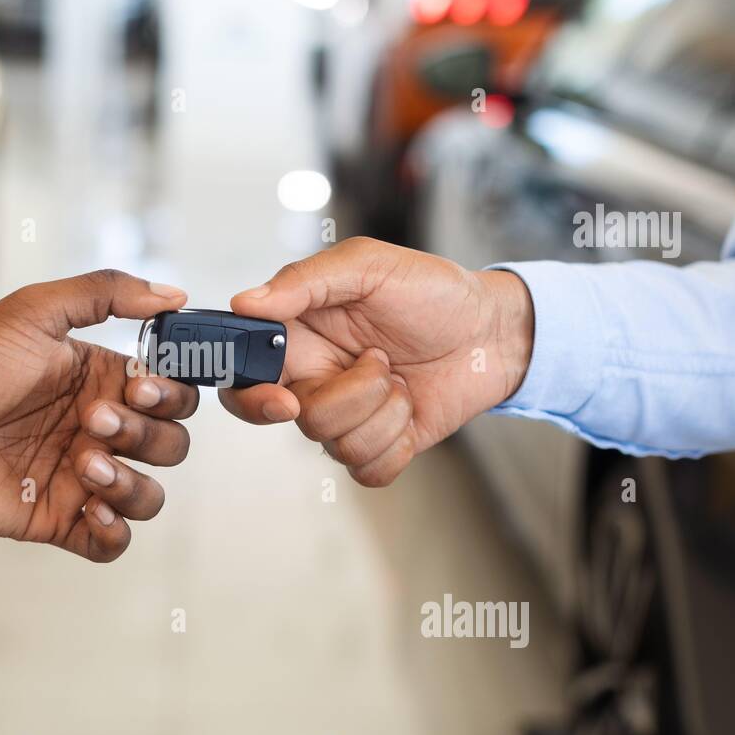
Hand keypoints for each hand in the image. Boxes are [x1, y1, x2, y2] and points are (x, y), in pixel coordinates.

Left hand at [0, 270, 199, 561]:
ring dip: (132, 485)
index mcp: (104, 381)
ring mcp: (81, 478)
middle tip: (91, 421)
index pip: (174, 394)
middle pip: (171, 445)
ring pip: (149, 497)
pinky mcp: (57, 519)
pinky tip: (92, 511)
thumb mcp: (35, 311)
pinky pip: (112, 543)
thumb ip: (105, 293)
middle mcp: (100, 430)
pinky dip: (116, 533)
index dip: (171, 395)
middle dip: (144, 436)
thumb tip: (175, 294)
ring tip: (85, 466)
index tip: (139, 388)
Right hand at [220, 237, 533, 486]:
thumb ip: (303, 281)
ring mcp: (346, 416)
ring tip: (401, 373)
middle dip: (344, 398)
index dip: (250, 398)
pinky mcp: (380, 445)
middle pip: (296, 419)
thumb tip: (244, 302)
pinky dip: (395, 442)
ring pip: (335, 444)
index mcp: (296, 336)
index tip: (286, 399)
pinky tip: (410, 407)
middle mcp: (313, 379)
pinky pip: (368, 470)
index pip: (241, 377)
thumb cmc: (432, 291)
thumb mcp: (368, 265)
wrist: (494, 330)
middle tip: (378, 365)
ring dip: (383, 408)